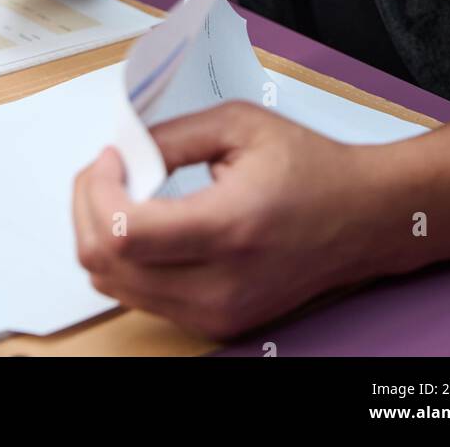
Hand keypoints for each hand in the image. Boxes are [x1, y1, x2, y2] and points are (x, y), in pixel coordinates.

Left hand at [73, 100, 375, 340]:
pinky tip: (147, 222)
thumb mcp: (240, 125)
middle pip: (107, 264)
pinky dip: (127, 258)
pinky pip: (140, 297)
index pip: (123, 233)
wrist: (361, 218)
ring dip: (102, 234)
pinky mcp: (214, 324)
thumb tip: (122, 152)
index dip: (97, 190)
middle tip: (109, 170)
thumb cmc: (311, 169)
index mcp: (228, 228)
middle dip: (88, 207)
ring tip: (127, 192)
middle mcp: (219, 285)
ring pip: (114, 286)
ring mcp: (216, 314)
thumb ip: (171, 136)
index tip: (111, 158)